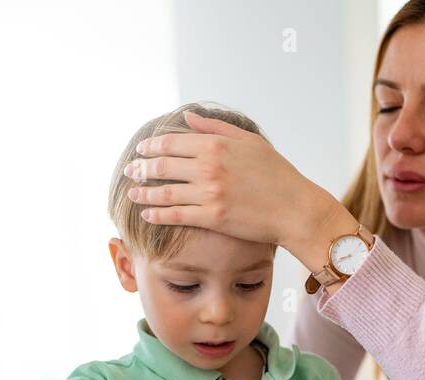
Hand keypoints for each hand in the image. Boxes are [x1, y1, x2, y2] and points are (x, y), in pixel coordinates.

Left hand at [127, 110, 333, 251]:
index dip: (151, 146)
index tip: (140, 150)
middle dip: (141, 168)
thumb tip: (187, 117)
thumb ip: (215, 128)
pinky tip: (146, 214)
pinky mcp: (212, 217)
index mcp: (216, 145)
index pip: (171, 143)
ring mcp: (209, 193)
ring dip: (143, 192)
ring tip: (131, 192)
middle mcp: (209, 167)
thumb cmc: (276, 174)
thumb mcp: (248, 142)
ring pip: (164, 191)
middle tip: (131, 171)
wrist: (294, 208)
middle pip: (162, 165)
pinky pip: (176, 215)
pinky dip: (157, 214)